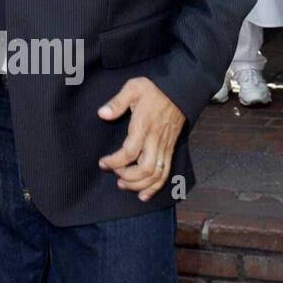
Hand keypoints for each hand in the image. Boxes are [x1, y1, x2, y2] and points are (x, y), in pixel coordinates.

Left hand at [97, 77, 185, 201]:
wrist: (180, 91)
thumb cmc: (155, 89)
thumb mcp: (134, 87)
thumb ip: (117, 102)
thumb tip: (102, 114)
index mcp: (144, 126)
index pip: (129, 152)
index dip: (115, 162)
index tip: (103, 163)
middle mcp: (156, 140)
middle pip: (145, 168)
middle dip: (127, 177)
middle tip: (114, 174)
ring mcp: (165, 147)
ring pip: (156, 175)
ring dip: (139, 185)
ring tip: (124, 185)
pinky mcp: (170, 150)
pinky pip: (165, 173)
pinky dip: (155, 187)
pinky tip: (143, 195)